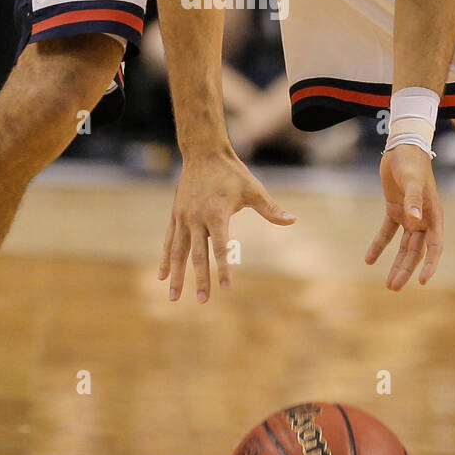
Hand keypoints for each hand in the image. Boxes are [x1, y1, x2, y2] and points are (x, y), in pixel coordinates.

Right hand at [159, 149, 294, 302]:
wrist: (203, 153)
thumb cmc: (232, 173)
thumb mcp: (254, 189)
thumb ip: (270, 209)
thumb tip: (293, 221)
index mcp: (216, 214)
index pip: (221, 247)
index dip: (223, 268)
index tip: (226, 288)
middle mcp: (196, 218)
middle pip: (197, 254)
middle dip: (200, 279)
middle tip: (202, 301)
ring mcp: (183, 217)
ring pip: (177, 251)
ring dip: (176, 275)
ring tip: (173, 297)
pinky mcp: (176, 215)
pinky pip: (169, 241)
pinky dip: (165, 258)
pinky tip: (161, 275)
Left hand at [365, 144, 443, 289]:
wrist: (402, 146)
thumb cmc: (411, 162)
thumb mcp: (411, 179)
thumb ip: (413, 198)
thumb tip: (415, 218)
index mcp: (433, 215)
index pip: (435, 246)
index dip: (430, 264)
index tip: (422, 281)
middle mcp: (423, 219)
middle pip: (416, 251)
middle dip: (407, 270)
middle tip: (394, 287)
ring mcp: (409, 216)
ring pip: (403, 247)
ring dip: (396, 264)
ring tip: (388, 284)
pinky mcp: (395, 210)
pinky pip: (387, 233)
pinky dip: (379, 245)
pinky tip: (369, 259)